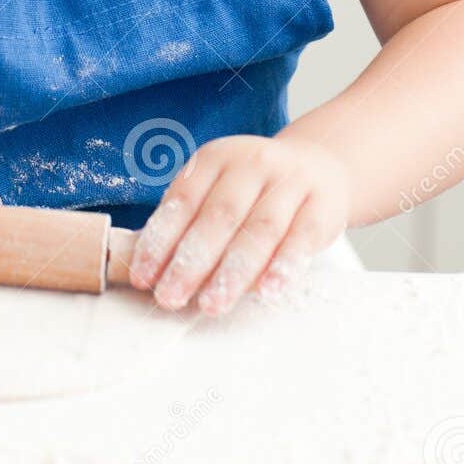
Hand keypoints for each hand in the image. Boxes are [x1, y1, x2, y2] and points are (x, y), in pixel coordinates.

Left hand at [128, 132, 349, 315]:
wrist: (318, 166)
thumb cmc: (255, 189)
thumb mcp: (218, 189)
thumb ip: (190, 222)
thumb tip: (155, 270)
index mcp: (215, 158)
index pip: (182, 201)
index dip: (160, 241)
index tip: (143, 277)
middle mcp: (250, 164)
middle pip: (218, 217)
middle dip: (190, 262)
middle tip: (170, 297)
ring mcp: (288, 183)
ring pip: (258, 230)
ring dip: (232, 272)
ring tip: (211, 305)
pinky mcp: (320, 206)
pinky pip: (300, 238)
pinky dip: (283, 267)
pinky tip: (267, 291)